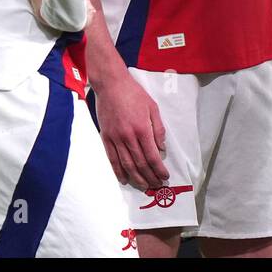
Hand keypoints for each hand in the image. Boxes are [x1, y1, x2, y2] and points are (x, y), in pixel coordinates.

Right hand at [93, 71, 168, 190]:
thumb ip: (158, 128)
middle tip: (157, 185)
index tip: (165, 177)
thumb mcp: (153, 107)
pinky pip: (112, 159)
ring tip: (144, 186)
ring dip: (136, 178)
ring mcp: (116, 138)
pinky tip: (124, 179)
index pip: (152, 156)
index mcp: (142, 129)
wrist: (111, 84)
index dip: (159, 169)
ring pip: (127, 164)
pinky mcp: (106, 137)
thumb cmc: (134, 93)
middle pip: (140, 164)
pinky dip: (118, 171)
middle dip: (150, 177)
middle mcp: (129, 136)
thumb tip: (161, 147)